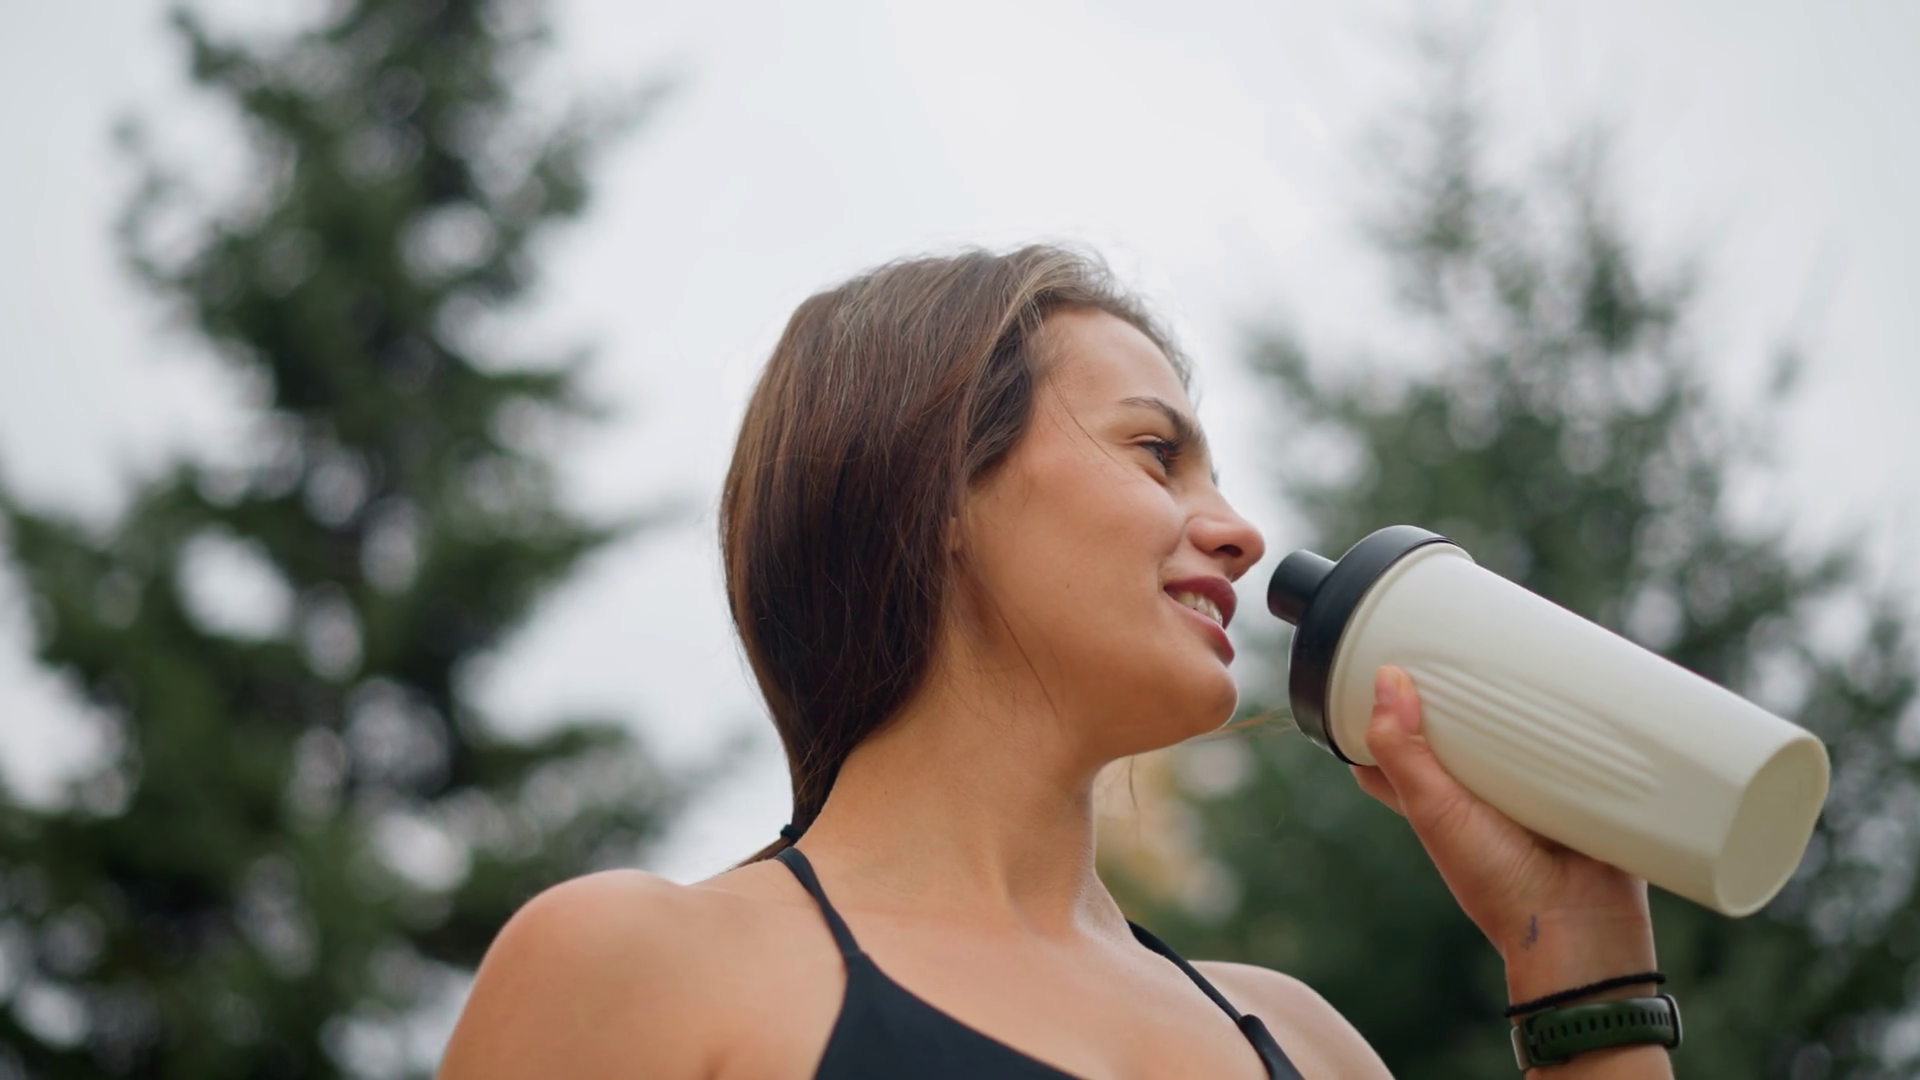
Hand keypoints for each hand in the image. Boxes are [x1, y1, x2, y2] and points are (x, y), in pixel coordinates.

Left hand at [1352, 666, 1657, 1002]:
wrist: (1580, 923)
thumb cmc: (1498, 881)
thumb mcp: (1436, 811)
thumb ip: (1404, 753)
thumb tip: (1385, 681)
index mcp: (1438, 799)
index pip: (1398, 746)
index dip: (1388, 709)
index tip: (1389, 662)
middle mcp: (1479, 794)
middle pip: (1457, 732)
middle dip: (1457, 694)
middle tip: (1459, 642)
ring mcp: (1528, 792)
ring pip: (1512, 736)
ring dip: (1515, 704)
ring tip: (1514, 647)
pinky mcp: (1574, 790)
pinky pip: (1568, 746)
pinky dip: (1567, 722)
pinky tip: (1571, 685)